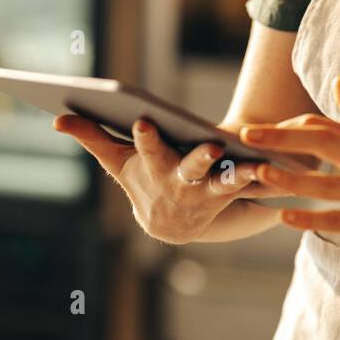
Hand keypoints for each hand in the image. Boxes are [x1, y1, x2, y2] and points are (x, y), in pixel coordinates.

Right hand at [53, 114, 293, 243]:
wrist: (173, 224)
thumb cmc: (144, 180)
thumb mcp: (119, 161)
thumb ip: (92, 137)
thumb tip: (56, 116)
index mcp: (153, 167)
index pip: (146, 148)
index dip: (145, 137)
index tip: (143, 120)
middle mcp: (181, 182)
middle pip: (190, 167)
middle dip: (199, 158)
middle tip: (213, 148)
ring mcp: (209, 191)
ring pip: (227, 181)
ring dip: (242, 175)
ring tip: (260, 166)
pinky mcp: (233, 194)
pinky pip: (250, 187)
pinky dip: (265, 180)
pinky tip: (283, 169)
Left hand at [240, 76, 339, 252]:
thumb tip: (338, 82)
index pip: (324, 125)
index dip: (289, 127)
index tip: (260, 132)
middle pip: (320, 143)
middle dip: (280, 138)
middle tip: (247, 136)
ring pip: (324, 185)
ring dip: (288, 179)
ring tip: (258, 173)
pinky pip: (338, 220)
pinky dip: (310, 219)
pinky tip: (285, 217)